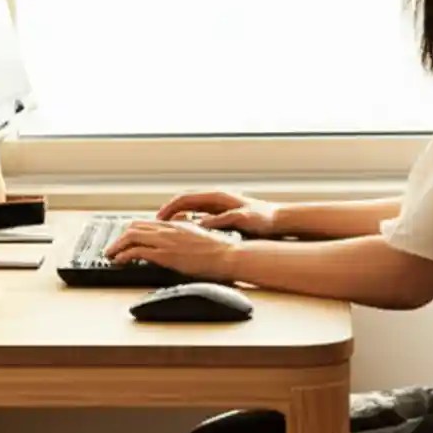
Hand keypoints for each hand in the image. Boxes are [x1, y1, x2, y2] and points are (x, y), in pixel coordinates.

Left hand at [104, 220, 238, 280]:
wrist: (228, 255)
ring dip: (117, 245)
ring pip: (131, 236)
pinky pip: (137, 252)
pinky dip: (123, 255)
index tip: (126, 240)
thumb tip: (181, 232)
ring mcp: (166, 241)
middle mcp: (169, 229)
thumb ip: (188, 232)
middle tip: (113, 248)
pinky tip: (118, 261)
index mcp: (178, 225)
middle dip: (121, 237)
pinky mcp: (165, 254)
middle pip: (135, 226)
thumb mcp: (202, 236)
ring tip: (110, 254)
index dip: (133, 230)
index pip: (147, 223)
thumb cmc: (220, 250)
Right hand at [156, 191, 279, 237]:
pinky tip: (185, 235)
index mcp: (217, 197)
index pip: (184, 198)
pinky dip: (188, 223)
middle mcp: (215, 199)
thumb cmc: (262, 218)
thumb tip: (199, 224)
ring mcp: (218, 205)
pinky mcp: (222, 214)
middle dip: (167, 213)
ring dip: (176, 219)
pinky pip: (198, 216)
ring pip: (189, 210)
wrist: (278, 218)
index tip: (157, 220)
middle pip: (183, 203)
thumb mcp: (242, 219)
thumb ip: (221, 220)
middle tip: (153, 227)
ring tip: (164, 233)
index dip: (168, 209)